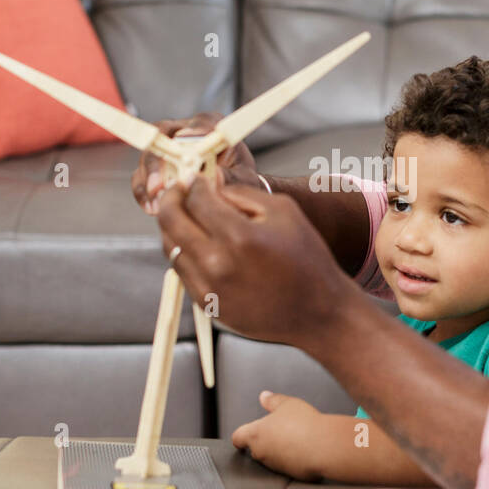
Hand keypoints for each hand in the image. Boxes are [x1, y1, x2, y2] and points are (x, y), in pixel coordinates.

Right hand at [130, 112, 259, 214]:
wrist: (232, 194)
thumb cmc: (240, 181)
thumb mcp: (244, 180)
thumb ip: (232, 177)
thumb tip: (216, 177)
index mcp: (211, 127)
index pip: (198, 124)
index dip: (189, 134)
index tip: (184, 148)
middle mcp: (185, 133)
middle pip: (162, 136)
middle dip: (157, 162)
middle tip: (158, 185)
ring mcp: (167, 150)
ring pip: (148, 157)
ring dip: (148, 181)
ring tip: (156, 203)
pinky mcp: (156, 169)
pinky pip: (142, 177)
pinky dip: (144, 193)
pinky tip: (152, 207)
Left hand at [156, 175, 359, 347]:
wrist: (318, 312)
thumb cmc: (307, 257)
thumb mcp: (284, 210)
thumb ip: (241, 192)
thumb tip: (210, 180)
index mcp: (239, 237)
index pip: (196, 199)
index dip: (191, 182)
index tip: (195, 177)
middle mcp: (217, 265)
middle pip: (171, 220)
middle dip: (171, 198)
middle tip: (178, 189)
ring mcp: (209, 289)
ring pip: (171, 247)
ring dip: (174, 226)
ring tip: (189, 215)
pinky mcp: (207, 305)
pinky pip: (182, 271)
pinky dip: (185, 252)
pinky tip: (201, 243)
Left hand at [231, 391, 327, 481]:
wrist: (323, 446)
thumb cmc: (304, 425)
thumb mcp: (287, 404)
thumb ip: (272, 400)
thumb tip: (264, 396)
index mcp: (256, 434)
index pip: (238, 437)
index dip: (239, 436)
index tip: (240, 437)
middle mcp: (262, 452)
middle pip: (255, 448)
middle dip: (264, 441)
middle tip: (278, 431)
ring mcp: (275, 465)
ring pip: (271, 458)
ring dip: (279, 450)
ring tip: (295, 438)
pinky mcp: (289, 474)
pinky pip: (288, 466)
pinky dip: (292, 460)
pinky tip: (304, 450)